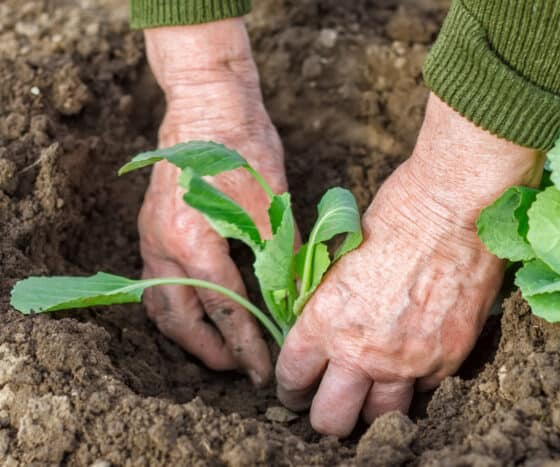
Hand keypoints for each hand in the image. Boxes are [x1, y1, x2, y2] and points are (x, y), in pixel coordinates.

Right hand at [139, 19, 285, 384]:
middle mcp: (162, 244)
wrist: (207, 102)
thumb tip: (297, 300)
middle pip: (180, 318)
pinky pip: (157, 283)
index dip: (246, 344)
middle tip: (242, 371)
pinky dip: (179, 307)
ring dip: (189, 335)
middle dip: (211, 351)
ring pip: (161, 305)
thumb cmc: (242, 145)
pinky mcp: (154, 229)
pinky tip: (203, 314)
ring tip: (220, 352)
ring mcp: (152, 236)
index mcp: (192, 239)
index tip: (264, 370)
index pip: (223, 308)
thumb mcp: (271, 201)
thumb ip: (280, 255)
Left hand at [275, 94, 544, 435]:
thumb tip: (320, 332)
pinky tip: (412, 360)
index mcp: (326, 322)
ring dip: (373, 407)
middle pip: (331, 420)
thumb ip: (328, 307)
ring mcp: (408, 361)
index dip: (291, 388)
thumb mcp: (341, 261)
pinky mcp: (447, 359)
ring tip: (373, 389)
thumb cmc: (396, 216)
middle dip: (325, 414)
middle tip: (331, 399)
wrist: (455, 206)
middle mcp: (362, 352)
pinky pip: (424, 391)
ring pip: (381, 418)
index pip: (293, 380)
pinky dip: (415, 382)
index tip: (298, 387)